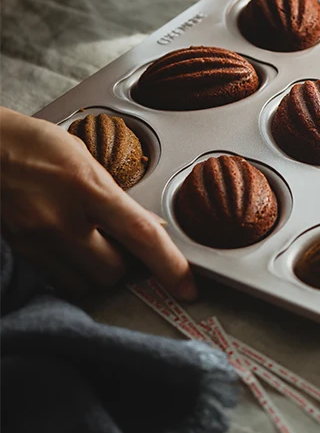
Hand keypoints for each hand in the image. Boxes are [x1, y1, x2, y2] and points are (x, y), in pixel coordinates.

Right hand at [0, 107, 195, 299]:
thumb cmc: (33, 145)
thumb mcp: (83, 158)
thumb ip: (114, 195)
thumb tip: (147, 225)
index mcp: (86, 186)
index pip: (139, 234)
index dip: (170, 265)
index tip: (189, 287)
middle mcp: (60, 219)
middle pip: (112, 272)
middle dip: (122, 264)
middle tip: (115, 241)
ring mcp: (36, 240)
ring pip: (84, 284)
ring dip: (93, 271)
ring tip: (87, 242)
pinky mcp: (19, 252)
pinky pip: (55, 280)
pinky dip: (68, 271)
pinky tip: (65, 247)